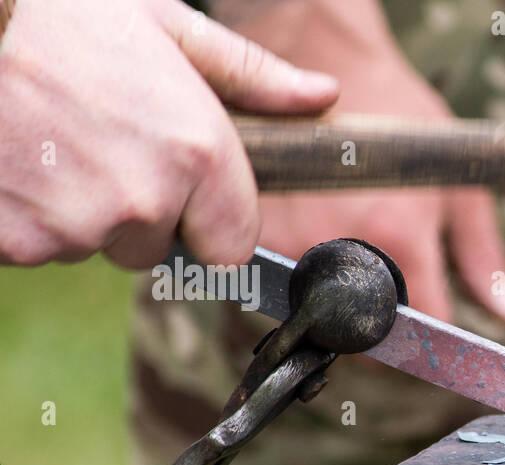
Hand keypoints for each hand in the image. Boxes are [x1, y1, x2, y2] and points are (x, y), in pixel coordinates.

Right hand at [0, 0, 338, 268]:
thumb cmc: (60, 16)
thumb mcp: (166, 25)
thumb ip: (250, 76)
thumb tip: (322, 96)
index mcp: (195, 154)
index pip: (231, 248)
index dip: (205, 220)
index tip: (180, 190)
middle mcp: (144, 200)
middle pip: (156, 248)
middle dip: (134, 210)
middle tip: (95, 141)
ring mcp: (77, 227)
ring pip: (93, 246)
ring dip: (77, 211)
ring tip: (48, 140)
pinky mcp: (18, 243)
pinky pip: (36, 248)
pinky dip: (26, 216)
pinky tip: (16, 159)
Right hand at [231, 0, 504, 322]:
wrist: (323, 58)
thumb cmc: (399, 117)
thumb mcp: (460, 184)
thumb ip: (484, 257)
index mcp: (398, 237)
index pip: (415, 331)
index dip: (427, 341)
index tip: (428, 334)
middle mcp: (339, 246)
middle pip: (362, 334)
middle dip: (380, 327)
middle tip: (389, 290)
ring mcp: (290, 242)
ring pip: (318, 316)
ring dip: (337, 305)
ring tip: (351, 255)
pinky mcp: (254, 233)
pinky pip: (281, 288)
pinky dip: (300, 280)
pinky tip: (317, 242)